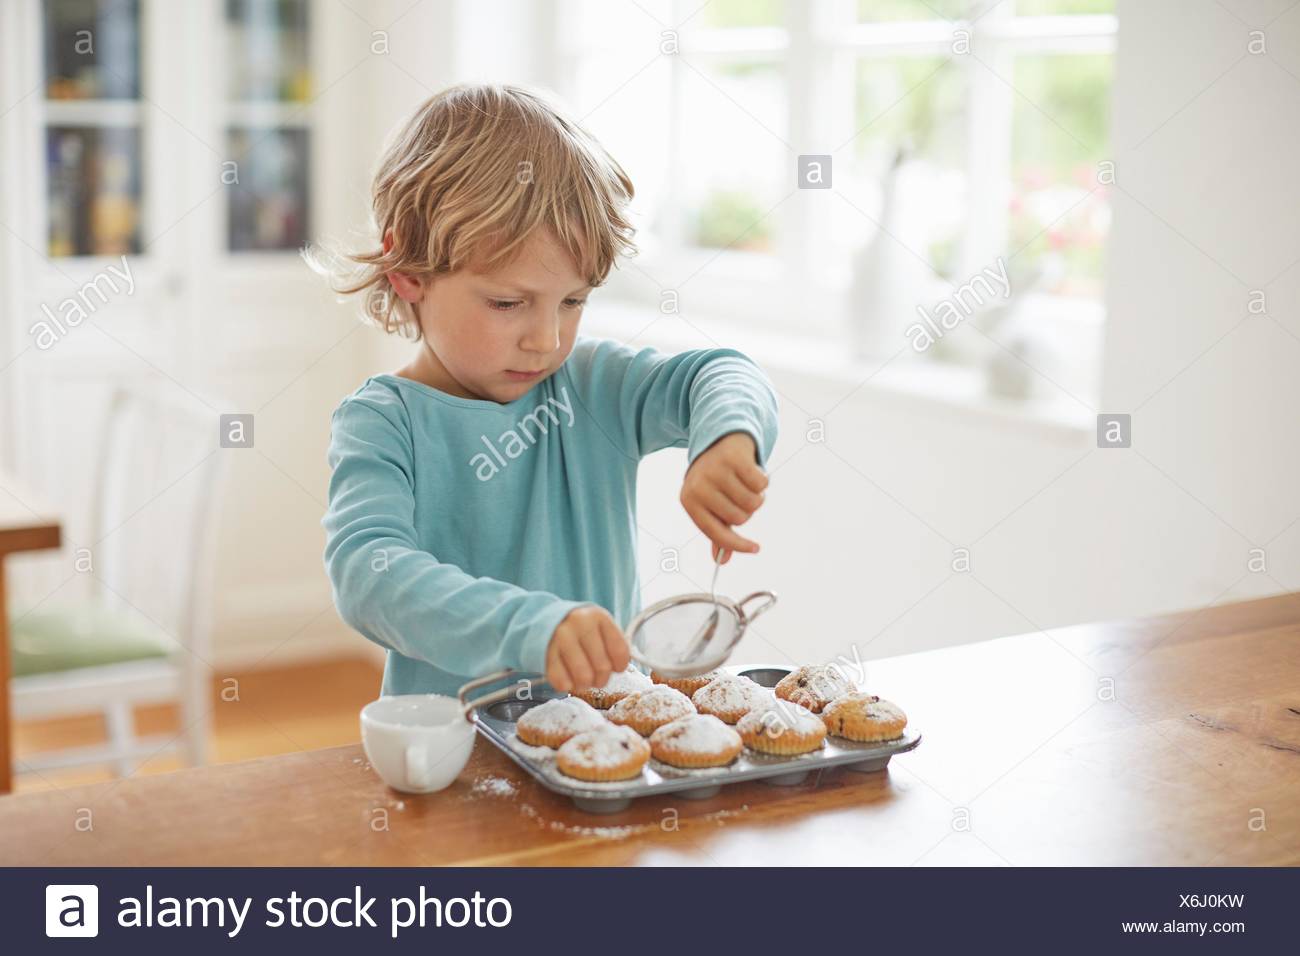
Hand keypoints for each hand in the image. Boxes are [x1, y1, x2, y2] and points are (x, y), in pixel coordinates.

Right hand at [545, 605, 630, 691]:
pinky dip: (568, 685)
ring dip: (585, 684)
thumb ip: (614, 645)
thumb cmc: (582, 630)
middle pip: (602, 667)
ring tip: (583, 678)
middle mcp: (578, 624)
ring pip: (583, 678)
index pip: (619, 651)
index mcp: (598, 616)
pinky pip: (562, 683)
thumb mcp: (600, 628)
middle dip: (602, 678)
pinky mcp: (544, 654)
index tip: (615, 667)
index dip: (620, 666)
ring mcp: (560, 638)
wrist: (548, 621)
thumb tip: (618, 668)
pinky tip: (568, 677)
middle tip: (596, 676)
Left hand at [680, 431, 768, 563]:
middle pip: (740, 519)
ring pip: (753, 503)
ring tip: (745, 482)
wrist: (720, 437)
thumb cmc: (715, 478)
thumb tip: (722, 561)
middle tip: (741, 495)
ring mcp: (716, 471)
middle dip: (747, 510)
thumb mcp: (710, 503)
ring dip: (756, 495)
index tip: (755, 549)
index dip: (737, 545)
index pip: (715, 533)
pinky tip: (752, 469)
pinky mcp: (735, 458)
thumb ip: (718, 531)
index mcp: (689, 501)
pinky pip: (762, 484)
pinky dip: (763, 480)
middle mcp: (699, 486)